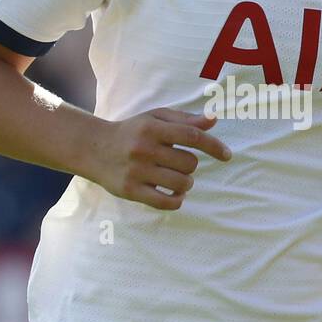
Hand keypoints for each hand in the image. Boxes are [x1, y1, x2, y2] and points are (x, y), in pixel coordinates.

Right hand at [85, 107, 231, 210]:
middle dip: (191, 165)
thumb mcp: (155, 118)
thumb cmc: (133, 131)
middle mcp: (144, 149)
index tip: (227, 156)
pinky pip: (166, 202)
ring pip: (181, 183)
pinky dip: (177, 200)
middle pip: (189, 163)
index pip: (192, 136)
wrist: (94, 149)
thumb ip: (184, 120)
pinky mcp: (130, 190)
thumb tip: (213, 120)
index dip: (214, 146)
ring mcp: (136, 171)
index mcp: (152, 128)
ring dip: (186, 183)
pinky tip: (175, 194)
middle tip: (179, 163)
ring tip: (177, 179)